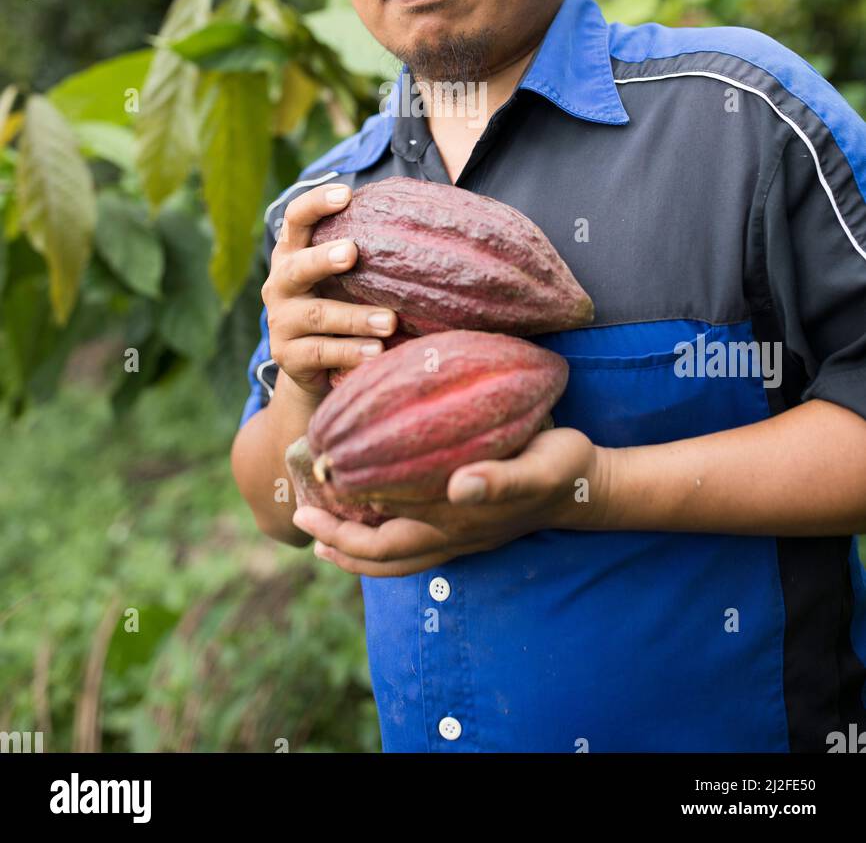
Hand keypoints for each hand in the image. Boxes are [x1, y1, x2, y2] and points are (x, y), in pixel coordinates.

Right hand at [261, 182, 397, 397]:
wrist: (310, 366)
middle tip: (353, 252)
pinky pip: (321, 352)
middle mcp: (280, 283)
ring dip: (355, 317)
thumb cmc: (338, 305)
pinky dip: (351, 351)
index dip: (316, 204)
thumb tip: (422, 220)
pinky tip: (376, 351)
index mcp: (292, 254)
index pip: (296, 219)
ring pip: (317, 315)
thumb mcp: (343, 278)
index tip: (345, 194)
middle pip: (298, 266)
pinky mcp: (287, 356)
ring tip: (389, 321)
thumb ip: (363, 254)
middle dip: (324, 258)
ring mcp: (281, 321)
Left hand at [292, 427, 609, 575]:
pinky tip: (369, 517)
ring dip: (354, 547)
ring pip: (395, 556)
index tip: (308, 501)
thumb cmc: (563, 468)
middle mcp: (451, 535)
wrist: (591, 486)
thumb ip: (501, 479)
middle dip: (336, 538)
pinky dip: (382, 540)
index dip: (343, 524)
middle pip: (380, 553)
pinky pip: (413, 545)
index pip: (386, 536)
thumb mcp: (539, 466)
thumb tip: (458, 486)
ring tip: (320, 532)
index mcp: (456, 520)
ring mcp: (459, 537)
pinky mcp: (468, 527)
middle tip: (299, 516)